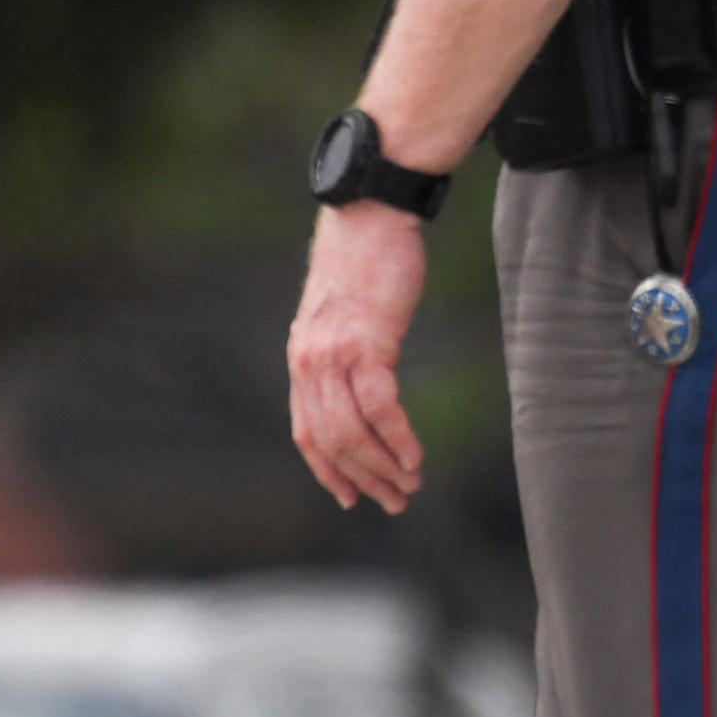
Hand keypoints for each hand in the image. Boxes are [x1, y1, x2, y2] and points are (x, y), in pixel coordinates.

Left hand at [286, 204, 431, 513]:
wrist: (369, 215)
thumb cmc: (364, 260)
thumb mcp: (340, 314)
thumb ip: (340, 351)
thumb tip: (357, 380)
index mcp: (301, 360)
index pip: (306, 433)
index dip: (328, 471)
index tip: (350, 496)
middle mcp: (309, 363)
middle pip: (331, 442)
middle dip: (363, 480)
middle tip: (394, 501)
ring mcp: (334, 355)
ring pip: (353, 433)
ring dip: (383, 467)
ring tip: (409, 485)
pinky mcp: (366, 344)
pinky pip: (380, 407)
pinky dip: (398, 438)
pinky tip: (415, 456)